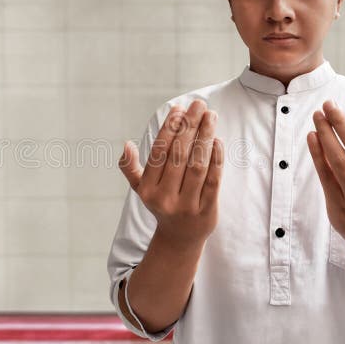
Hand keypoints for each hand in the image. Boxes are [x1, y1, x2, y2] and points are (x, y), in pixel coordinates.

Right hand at [119, 100, 223, 248]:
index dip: (170, 128)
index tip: (179, 108)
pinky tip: (218, 140)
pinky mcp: (207, 211)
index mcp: (148, 189)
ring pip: (197, 165)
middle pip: (179, 155)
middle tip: (199, 105)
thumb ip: (130, 167)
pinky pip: (213, 180)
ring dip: (205, 137)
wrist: (179, 239)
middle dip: (190, 126)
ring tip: (210, 116)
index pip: (160, 152)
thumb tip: (126, 144)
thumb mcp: (141, 189)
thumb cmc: (161, 204)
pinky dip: (217, 158)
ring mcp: (187, 206)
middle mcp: (165, 198)